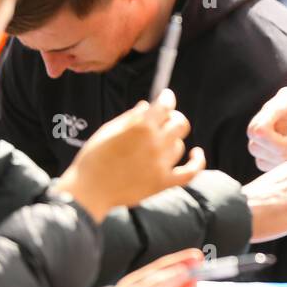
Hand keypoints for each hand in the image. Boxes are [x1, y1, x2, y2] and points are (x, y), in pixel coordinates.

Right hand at [54, 89, 205, 220]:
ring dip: (172, 141)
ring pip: (179, 145)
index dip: (167, 98)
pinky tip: (196, 153)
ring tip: (159, 144)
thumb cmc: (93, 159)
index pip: (165, 105)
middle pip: (179, 123)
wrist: (88, 191)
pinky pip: (190, 171)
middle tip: (165, 120)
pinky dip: (197, 161)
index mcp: (141, 127)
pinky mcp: (163, 183)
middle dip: (173, 118)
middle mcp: (155, 143)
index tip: (166, 96)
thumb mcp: (107, 130)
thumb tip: (147, 105)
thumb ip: (131, 117)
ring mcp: (161, 164)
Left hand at [104, 249, 202, 286]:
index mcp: (138, 284)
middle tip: (202, 262)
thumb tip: (182, 272)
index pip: (162, 268)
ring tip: (202, 273)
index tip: (194, 255)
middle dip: (187, 270)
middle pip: (172, 279)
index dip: (179, 260)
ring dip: (189, 282)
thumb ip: (160, 285)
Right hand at [247, 86, 286, 170]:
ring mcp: (267, 129)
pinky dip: (278, 164)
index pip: (260, 125)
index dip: (273, 142)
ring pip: (257, 152)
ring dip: (278, 159)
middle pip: (256, 142)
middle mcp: (270, 115)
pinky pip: (262, 160)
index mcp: (284, 101)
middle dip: (279, 153)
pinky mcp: (267, 144)